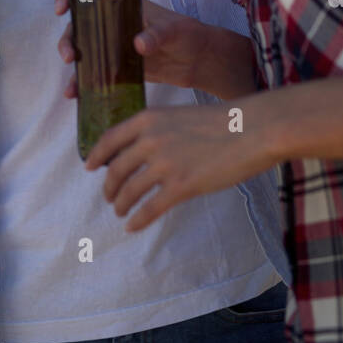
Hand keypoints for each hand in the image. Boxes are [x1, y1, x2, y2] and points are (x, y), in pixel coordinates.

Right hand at [54, 0, 209, 97]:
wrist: (199, 61)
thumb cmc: (188, 35)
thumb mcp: (174, 30)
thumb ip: (157, 35)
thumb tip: (138, 44)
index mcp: (124, 3)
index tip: (62, 8)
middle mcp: (114, 22)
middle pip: (80, 24)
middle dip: (68, 39)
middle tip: (71, 56)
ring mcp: (114, 44)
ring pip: (83, 48)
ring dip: (73, 63)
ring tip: (72, 84)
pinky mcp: (118, 66)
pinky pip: (94, 71)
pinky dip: (82, 83)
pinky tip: (75, 94)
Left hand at [85, 101, 273, 231]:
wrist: (252, 129)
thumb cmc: (224, 122)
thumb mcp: (181, 116)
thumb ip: (160, 130)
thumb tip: (144, 151)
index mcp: (149, 119)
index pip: (110, 138)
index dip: (96, 155)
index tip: (89, 167)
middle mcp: (151, 140)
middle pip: (116, 169)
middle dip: (109, 187)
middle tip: (109, 197)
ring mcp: (165, 164)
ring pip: (130, 191)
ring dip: (121, 204)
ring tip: (121, 212)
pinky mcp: (181, 186)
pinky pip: (150, 208)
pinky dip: (137, 220)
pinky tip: (133, 226)